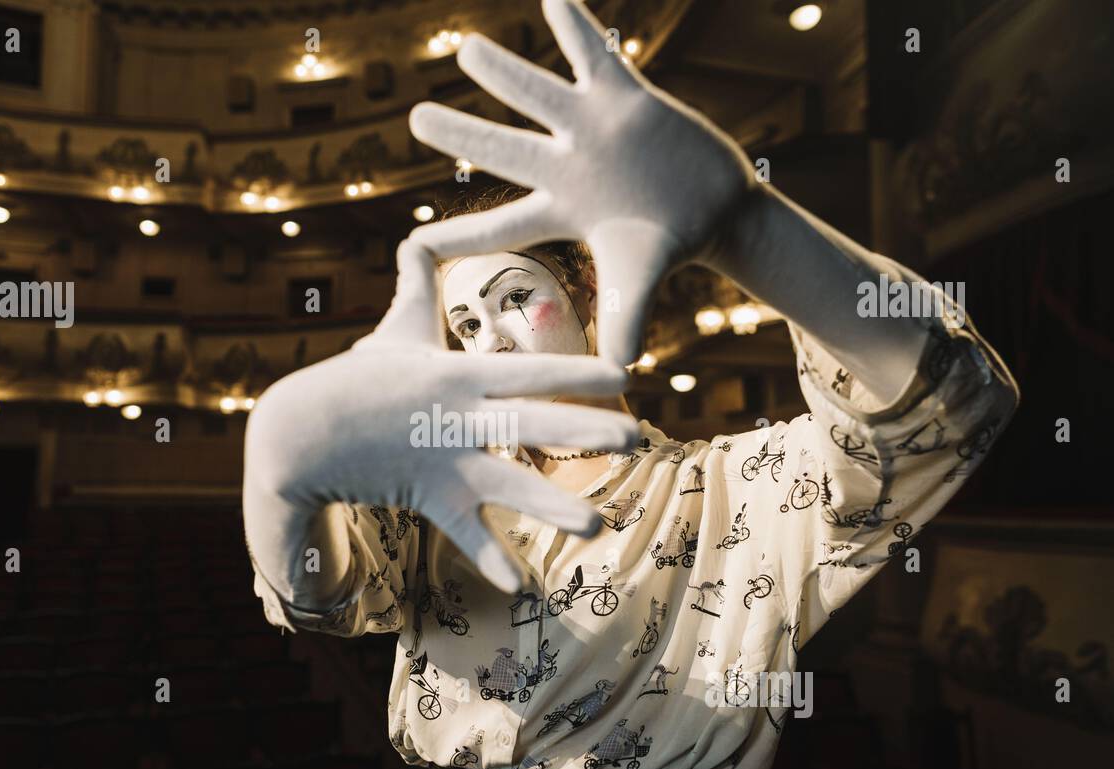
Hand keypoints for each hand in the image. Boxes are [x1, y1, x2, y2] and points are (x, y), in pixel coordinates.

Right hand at [243, 239, 639, 594]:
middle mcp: (459, 416)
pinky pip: (461, 532)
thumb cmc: (354, 378)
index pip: (529, 370)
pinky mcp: (426, 495)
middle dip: (584, 430)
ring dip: (551, 505)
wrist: (294, 432)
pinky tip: (522, 587)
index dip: (577, 372)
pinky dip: (488, 560)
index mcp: (459, 373)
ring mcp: (444, 458)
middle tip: (636, 440)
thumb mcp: (393, 328)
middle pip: (530, 423)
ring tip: (597, 524)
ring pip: (506, 485)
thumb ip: (416, 283)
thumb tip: (415, 236)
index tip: (625, 373)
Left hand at [407, 0, 757, 367]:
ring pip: (537, 93)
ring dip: (501, 71)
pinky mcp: (626, 96)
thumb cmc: (670, 246)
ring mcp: (592, 128)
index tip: (415, 241)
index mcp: (560, 209)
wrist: (714, 207)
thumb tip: (620, 375)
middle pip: (501, 148)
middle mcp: (565, 165)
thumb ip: (626, 321)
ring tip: (464, 47)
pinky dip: (574, 26)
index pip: (500, 225)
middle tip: (413, 116)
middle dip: (459, 133)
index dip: (460, 234)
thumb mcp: (643, 283)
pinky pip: (595, 53)